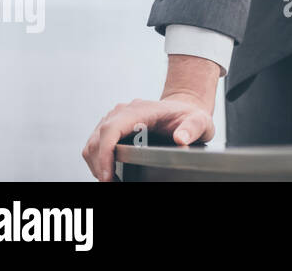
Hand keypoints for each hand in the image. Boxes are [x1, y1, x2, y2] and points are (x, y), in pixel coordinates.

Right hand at [81, 54, 218, 180]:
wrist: (182, 108)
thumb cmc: (188, 115)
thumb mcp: (199, 121)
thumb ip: (192, 128)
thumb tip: (181, 138)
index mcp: (141, 109)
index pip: (112, 129)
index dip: (105, 152)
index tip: (107, 175)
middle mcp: (123, 111)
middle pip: (98, 138)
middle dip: (99, 164)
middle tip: (111, 183)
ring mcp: (114, 118)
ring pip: (92, 143)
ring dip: (97, 164)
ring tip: (111, 180)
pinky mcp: (111, 127)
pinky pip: (95, 144)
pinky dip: (98, 161)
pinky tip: (110, 171)